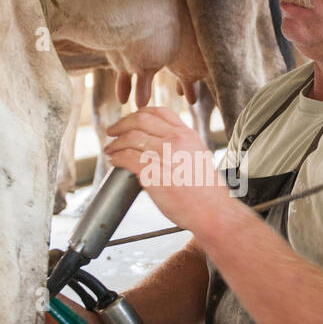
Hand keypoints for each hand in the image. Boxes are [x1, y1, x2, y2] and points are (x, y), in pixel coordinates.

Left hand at [103, 107, 235, 237]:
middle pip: (140, 120)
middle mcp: (176, 140)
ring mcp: (165, 155)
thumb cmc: (206, 191)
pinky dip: (116, 158)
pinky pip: (127, 158)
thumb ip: (181, 145)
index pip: (159, 112)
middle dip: (121, 124)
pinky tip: (113, 161)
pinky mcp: (153, 173)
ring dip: (115, 143)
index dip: (138, 113)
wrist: (212, 210)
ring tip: (110, 149)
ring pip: (130, 138)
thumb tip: (159, 143)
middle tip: (111, 131)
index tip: (128, 120)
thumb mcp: (199, 156)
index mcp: (187, 134)